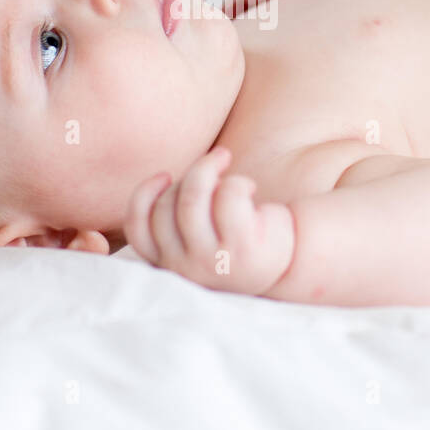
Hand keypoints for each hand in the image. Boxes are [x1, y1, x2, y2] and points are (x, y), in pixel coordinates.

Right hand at [124, 147, 295, 297]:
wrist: (291, 257)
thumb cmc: (238, 236)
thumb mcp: (200, 233)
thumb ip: (174, 216)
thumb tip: (160, 179)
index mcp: (170, 266)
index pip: (138, 228)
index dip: (145, 195)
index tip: (166, 175)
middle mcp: (186, 269)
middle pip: (167, 205)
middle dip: (190, 176)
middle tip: (215, 164)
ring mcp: (212, 262)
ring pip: (192, 196)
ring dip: (209, 167)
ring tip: (225, 161)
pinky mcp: (241, 249)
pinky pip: (228, 194)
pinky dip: (238, 181)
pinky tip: (250, 188)